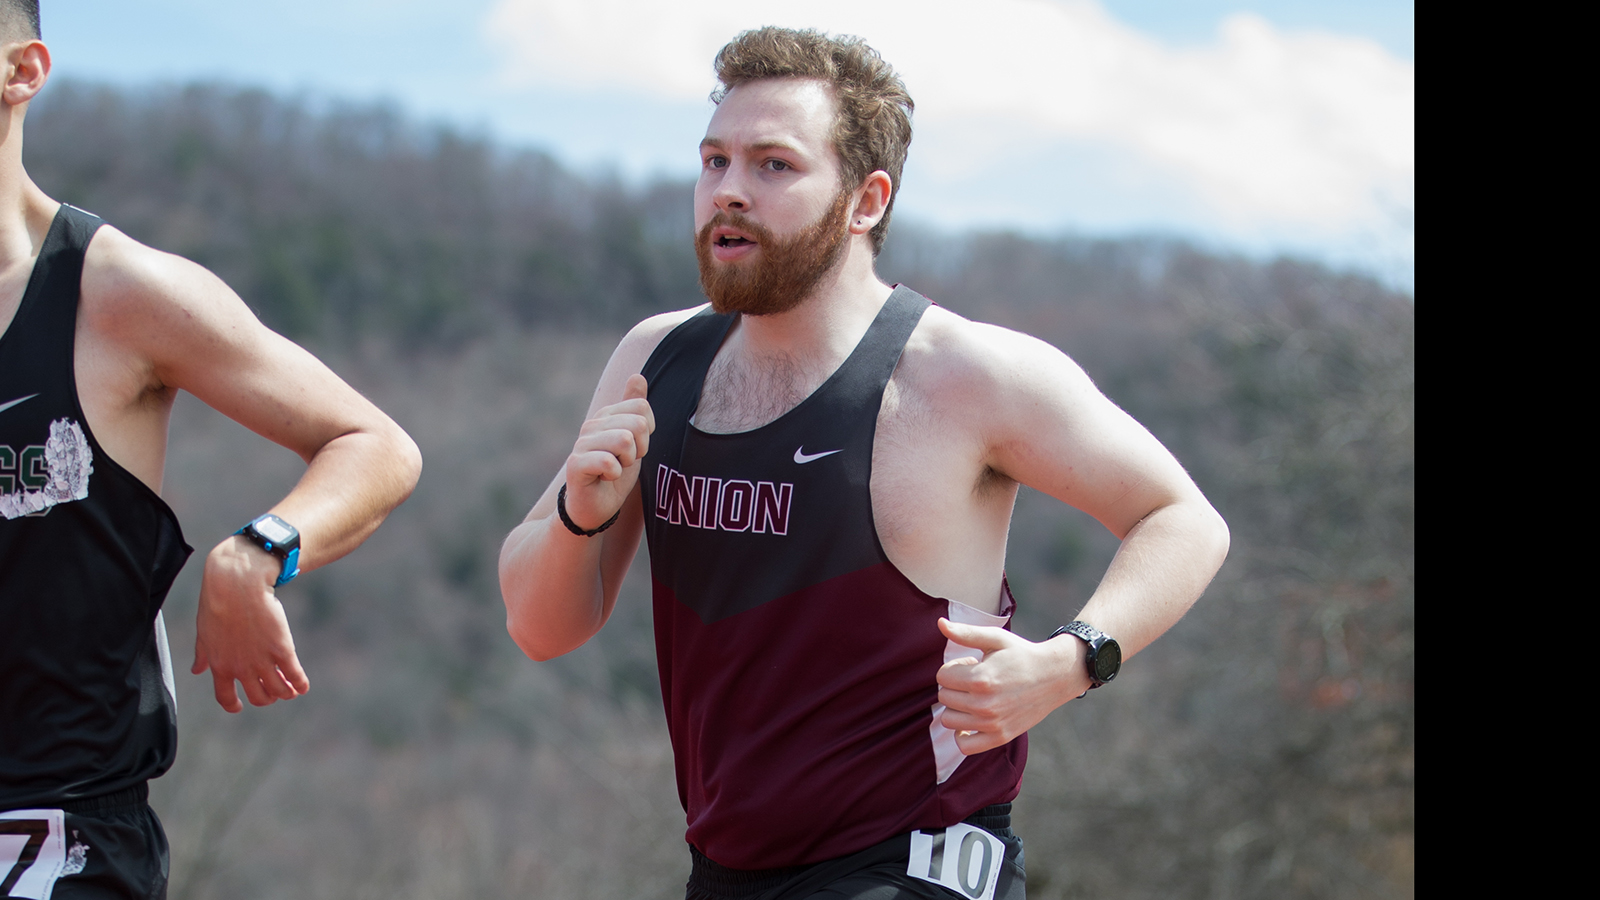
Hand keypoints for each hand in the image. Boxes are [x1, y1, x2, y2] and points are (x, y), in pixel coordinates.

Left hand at [191, 536, 309, 712]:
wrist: (237, 584)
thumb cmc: (218, 603)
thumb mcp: (204, 633)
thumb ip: (202, 655)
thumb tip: (196, 669)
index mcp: (220, 665)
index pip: (226, 697)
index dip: (234, 705)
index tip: (240, 706)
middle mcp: (241, 668)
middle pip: (258, 697)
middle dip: (266, 698)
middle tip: (272, 691)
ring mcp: (263, 660)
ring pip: (278, 691)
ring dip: (285, 693)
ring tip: (290, 688)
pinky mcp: (282, 649)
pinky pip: (295, 676)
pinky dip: (300, 684)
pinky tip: (302, 684)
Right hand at [563, 373, 653, 530]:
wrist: (594, 507)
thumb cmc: (614, 475)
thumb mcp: (632, 440)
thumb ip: (634, 409)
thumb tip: (637, 376)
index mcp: (606, 416)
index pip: (641, 407)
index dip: (647, 433)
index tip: (635, 449)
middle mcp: (592, 425)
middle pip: (637, 423)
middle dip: (640, 449)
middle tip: (625, 462)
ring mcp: (581, 443)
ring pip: (624, 440)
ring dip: (627, 462)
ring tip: (615, 469)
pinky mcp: (575, 465)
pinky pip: (609, 462)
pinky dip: (615, 474)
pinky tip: (605, 478)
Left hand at [935, 617, 1088, 754]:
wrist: (1055, 676)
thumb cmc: (1022, 654)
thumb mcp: (995, 638)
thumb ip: (965, 633)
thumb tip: (940, 623)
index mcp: (980, 678)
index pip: (942, 677)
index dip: (954, 667)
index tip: (971, 664)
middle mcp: (984, 704)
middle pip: (944, 697)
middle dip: (955, 685)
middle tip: (977, 679)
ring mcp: (992, 724)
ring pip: (949, 720)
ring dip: (957, 707)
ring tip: (977, 696)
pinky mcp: (1000, 737)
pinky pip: (965, 746)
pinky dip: (962, 736)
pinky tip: (970, 722)